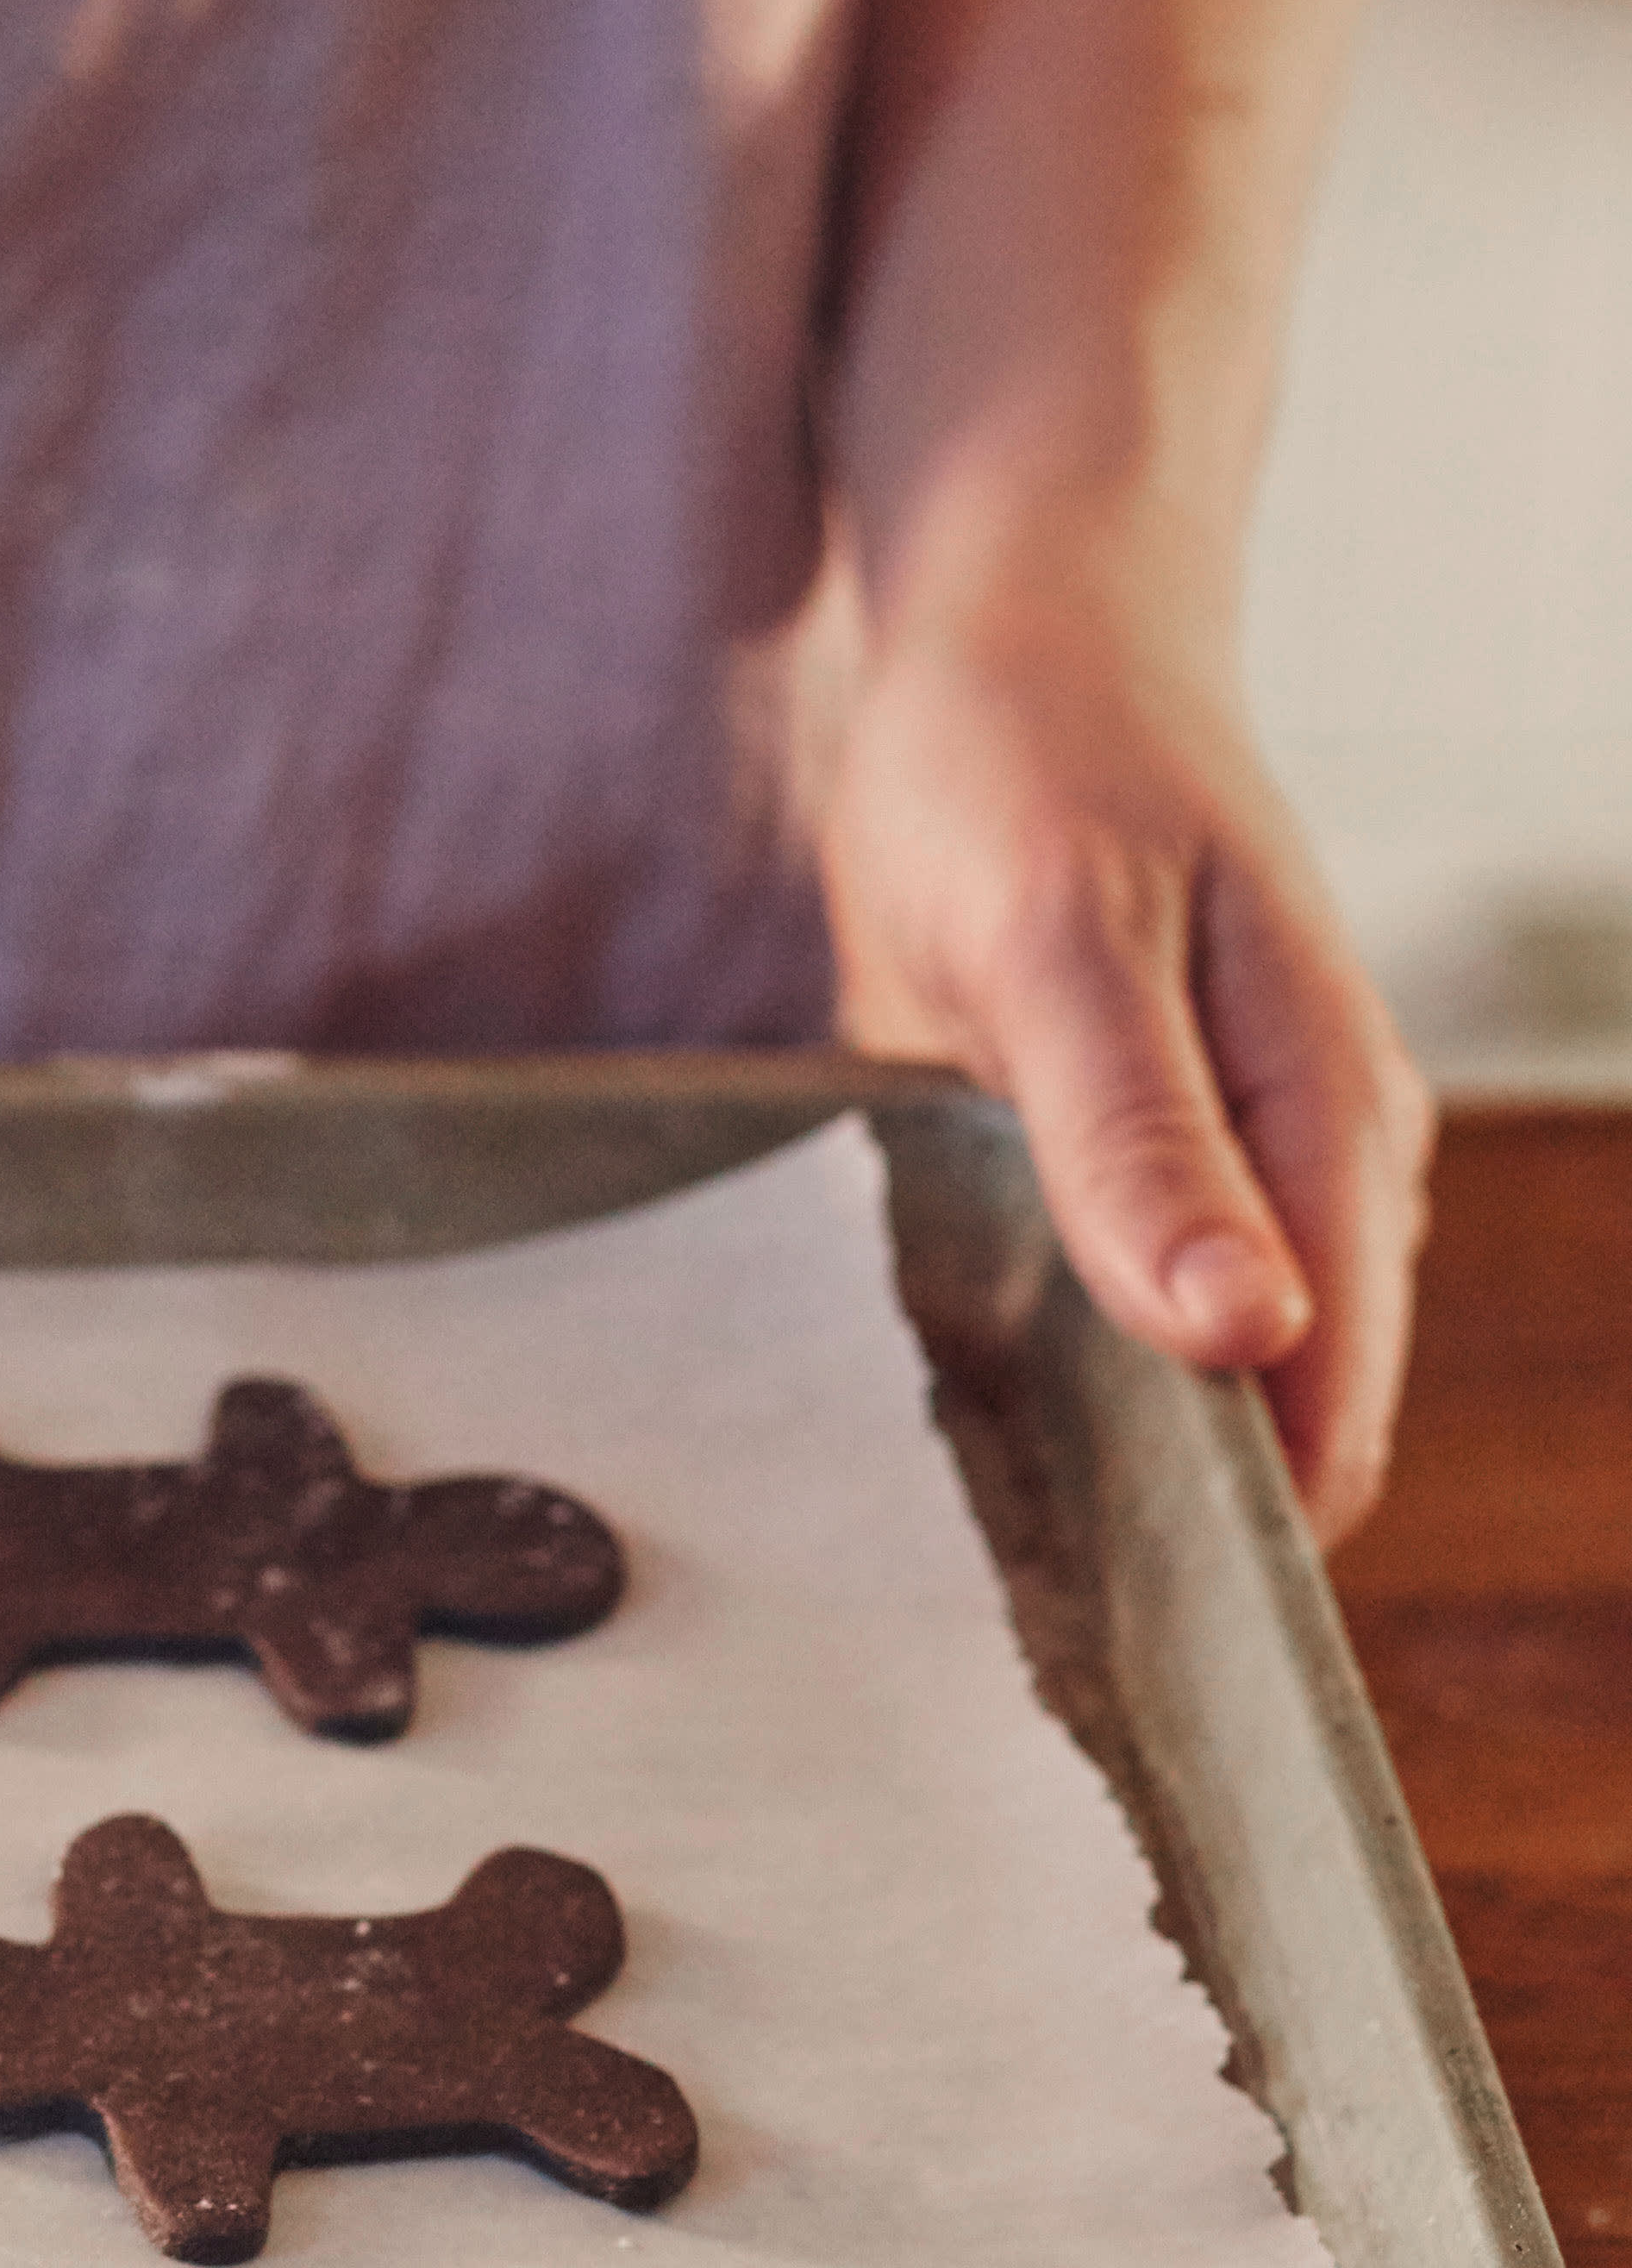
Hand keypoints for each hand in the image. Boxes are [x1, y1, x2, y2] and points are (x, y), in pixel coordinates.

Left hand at [825, 584, 1429, 1541]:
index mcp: (1328, 1135)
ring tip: (946, 1536)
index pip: (1327, 1421)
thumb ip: (1139, 1144)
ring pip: (1197, 1369)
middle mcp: (1312, 1168)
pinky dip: (1048, 1357)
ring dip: (1094, 1450)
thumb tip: (1242, 1336)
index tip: (1099, 1644)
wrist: (1023, 623)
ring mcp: (1238, 1159)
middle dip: (1155, 1523)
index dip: (1231, 1549)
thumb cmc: (1030, 761)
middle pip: (1273, 1420)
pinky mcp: (1146, 1143)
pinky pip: (1124, 1296)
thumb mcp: (1056, 947)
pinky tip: (938, 1397)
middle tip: (983, 1610)